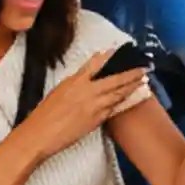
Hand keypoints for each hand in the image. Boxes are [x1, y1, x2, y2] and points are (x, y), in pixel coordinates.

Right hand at [16, 49, 147, 161]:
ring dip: (131, 86)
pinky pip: (113, 108)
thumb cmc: (45, 113)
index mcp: (75, 81)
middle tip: (144, 68)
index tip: (118, 50)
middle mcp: (87, 90)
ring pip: (118, 93)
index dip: (109, 56)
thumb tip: (86, 76)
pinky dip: (123, 101)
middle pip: (114, 79)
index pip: (96, 63)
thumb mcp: (59, 90)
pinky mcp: (97, 119)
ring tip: (142, 80)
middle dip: (131, 73)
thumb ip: (75, 82)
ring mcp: (94, 105)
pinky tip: (131, 97)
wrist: (41, 134)